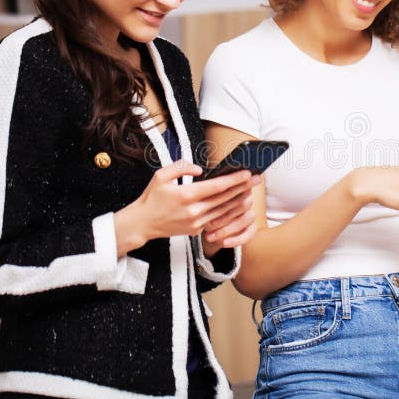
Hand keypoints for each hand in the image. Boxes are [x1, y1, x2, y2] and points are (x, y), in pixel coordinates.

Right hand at [114, 160, 257, 254]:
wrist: (142, 224)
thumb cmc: (151, 198)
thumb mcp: (161, 175)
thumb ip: (181, 167)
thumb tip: (200, 169)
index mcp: (186, 196)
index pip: (217, 186)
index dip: (234, 179)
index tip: (247, 173)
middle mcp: (194, 211)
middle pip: (225, 198)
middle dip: (243, 188)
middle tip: (257, 179)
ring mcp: (196, 223)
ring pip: (224, 210)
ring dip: (239, 200)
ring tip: (251, 190)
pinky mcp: (197, 231)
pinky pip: (217, 220)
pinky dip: (228, 211)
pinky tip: (237, 203)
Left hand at [201, 180, 259, 255]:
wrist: (208, 222)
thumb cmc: (205, 207)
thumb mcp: (204, 200)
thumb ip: (209, 196)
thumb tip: (205, 197)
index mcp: (237, 186)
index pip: (238, 188)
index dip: (226, 198)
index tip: (210, 207)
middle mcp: (247, 197)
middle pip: (243, 204)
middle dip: (225, 216)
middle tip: (209, 224)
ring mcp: (250, 212)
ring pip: (245, 219)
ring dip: (227, 229)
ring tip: (210, 236)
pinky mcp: (252, 226)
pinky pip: (249, 233)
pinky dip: (236, 239)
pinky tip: (224, 243)